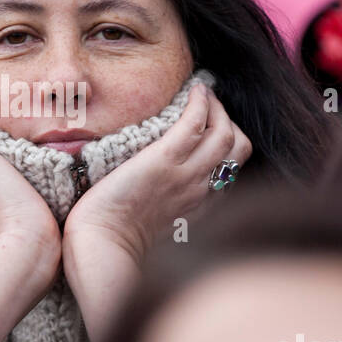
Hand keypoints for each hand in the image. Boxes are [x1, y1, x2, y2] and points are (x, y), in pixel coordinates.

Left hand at [61, 84, 251, 337]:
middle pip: (239, 149)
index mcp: (202, 209)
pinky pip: (195, 123)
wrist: (102, 249)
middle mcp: (202, 191)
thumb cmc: (116, 242)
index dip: (228, 146)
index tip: (212, 130)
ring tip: (203, 94)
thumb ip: (166, 210)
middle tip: (211, 107)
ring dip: (217, 107)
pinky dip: (201, 103)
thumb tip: (157, 194)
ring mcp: (187, 175)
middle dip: (230, 122)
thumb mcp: (156, 228)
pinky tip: (194, 92)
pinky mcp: (164, 161)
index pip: (231, 170)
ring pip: (225, 133)